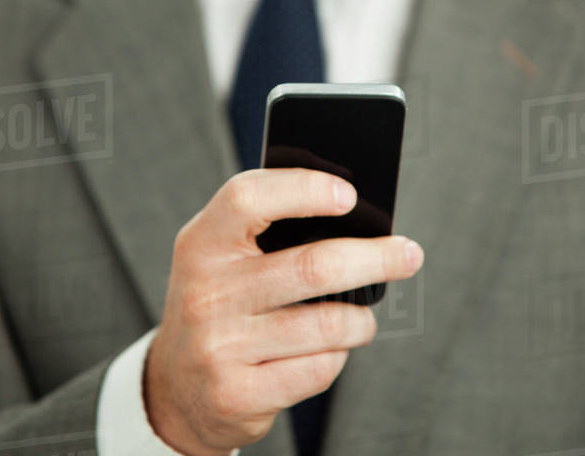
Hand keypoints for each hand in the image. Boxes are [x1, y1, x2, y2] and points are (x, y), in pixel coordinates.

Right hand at [143, 168, 423, 455]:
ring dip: (359, 320)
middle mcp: (206, 293)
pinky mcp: (239, 395)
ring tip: (361, 318)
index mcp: (201, 243)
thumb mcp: (220, 256)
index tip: (350, 195)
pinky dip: (336, 356)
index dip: (304, 190)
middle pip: (313, 267)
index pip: (249, 198)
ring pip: (328, 324)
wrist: (176, 387)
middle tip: (409, 254)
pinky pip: (319, 369)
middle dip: (375, 259)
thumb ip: (267, 229)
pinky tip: (328, 350)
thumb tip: (356, 215)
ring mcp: (219, 347)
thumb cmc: (219, 303)